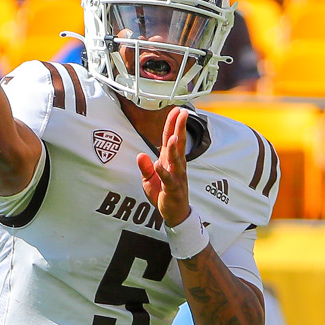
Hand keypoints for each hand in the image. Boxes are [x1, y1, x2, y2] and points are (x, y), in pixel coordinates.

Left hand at [137, 106, 192, 230]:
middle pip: (178, 143)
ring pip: (176, 159)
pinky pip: (167, 178)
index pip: (171, 138)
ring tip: (174, 136)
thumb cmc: (163, 194)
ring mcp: (176, 176)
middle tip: (183, 113)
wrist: (174, 213)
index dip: (173, 124)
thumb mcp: (149, 179)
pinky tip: (158, 164)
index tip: (178, 110)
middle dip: (180, 128)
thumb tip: (140, 154)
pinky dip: (162, 171)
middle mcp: (175, 165)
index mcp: (169, 160)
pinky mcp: (172, 188)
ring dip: (174, 148)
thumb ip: (145, 167)